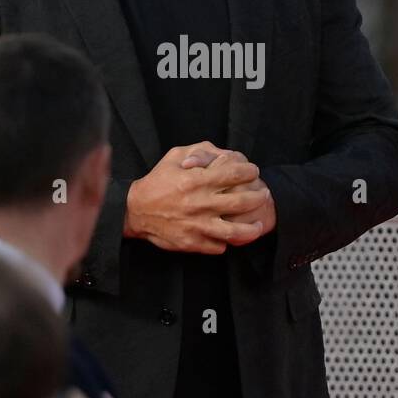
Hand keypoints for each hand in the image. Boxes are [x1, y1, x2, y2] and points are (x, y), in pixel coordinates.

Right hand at [124, 142, 268, 253]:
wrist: (135, 211)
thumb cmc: (156, 182)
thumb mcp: (173, 157)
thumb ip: (198, 152)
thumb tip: (220, 153)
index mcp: (195, 180)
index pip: (233, 174)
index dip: (249, 171)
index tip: (253, 171)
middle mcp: (199, 204)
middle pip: (241, 202)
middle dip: (258, 196)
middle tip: (263, 194)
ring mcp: (197, 226)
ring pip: (235, 231)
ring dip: (252, 228)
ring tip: (258, 224)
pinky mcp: (192, 243)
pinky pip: (219, 246)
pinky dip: (227, 242)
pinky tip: (232, 237)